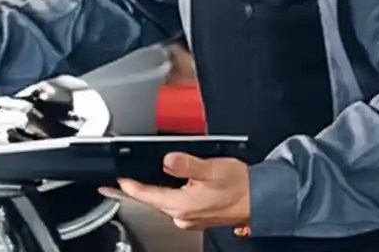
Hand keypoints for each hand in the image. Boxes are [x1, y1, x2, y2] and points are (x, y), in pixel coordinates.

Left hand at [99, 153, 250, 231]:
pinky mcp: (199, 216)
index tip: (117, 181)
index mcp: (183, 205)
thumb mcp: (211, 168)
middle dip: (138, 190)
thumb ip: (185, 164)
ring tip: (138, 183)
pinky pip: (176, 205)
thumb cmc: (240, 185)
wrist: (262, 199)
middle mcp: (184, 216)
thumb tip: (166, 159)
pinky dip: (168, 196)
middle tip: (121, 182)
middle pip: (153, 201)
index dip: (130, 187)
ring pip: (165, 203)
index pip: (148, 196)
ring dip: (153, 193)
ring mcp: (192, 218)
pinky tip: (167, 188)